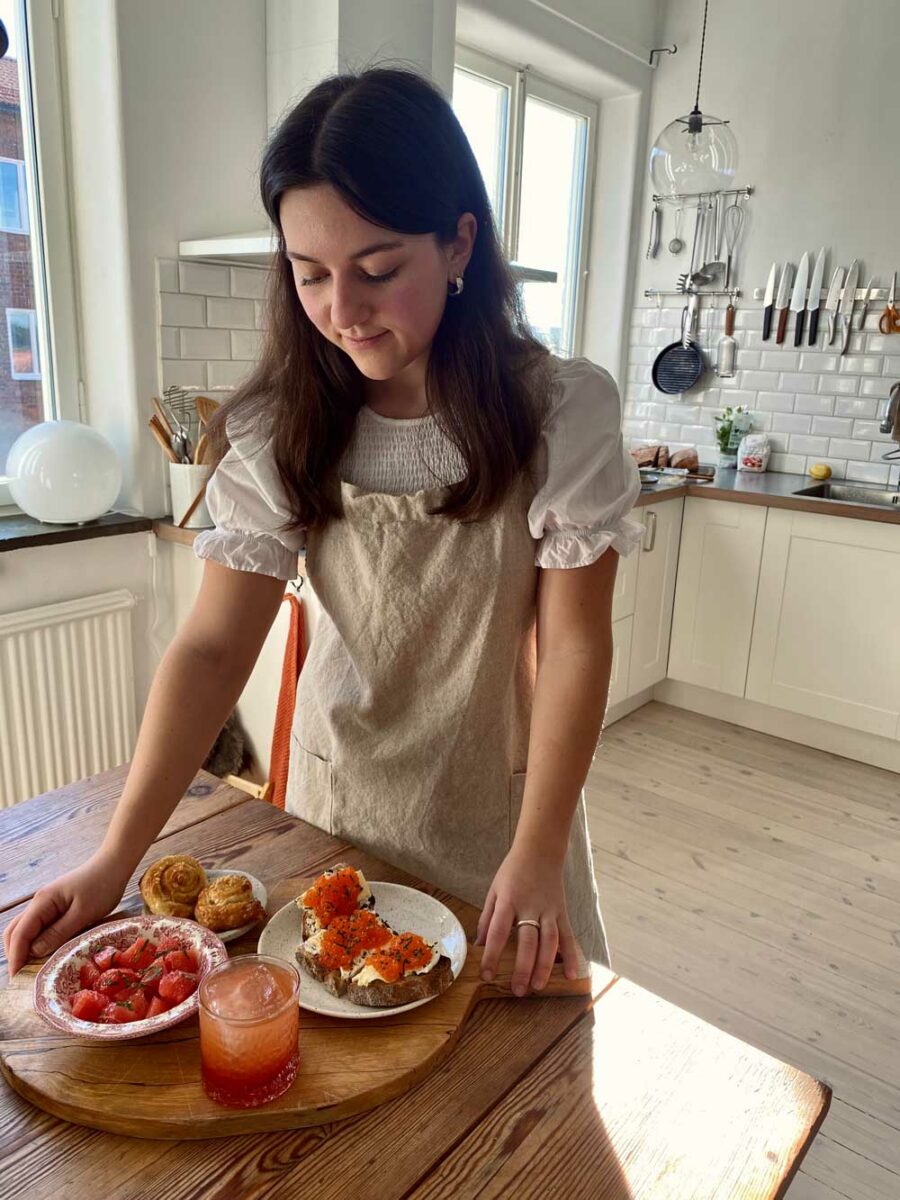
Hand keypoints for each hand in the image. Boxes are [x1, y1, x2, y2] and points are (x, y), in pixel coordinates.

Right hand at [3, 853, 130, 976]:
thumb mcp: (83, 913)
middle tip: (22, 979)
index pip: (19, 934)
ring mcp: (47, 905)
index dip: (15, 957)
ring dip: (24, 950)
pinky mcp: (57, 908)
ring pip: (26, 930)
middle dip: (15, 955)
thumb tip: (34, 952)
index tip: (16, 979)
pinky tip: (46, 955)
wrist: (115, 864)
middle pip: (15, 932)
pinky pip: (40, 927)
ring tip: (31, 971)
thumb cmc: (102, 886)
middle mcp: (39, 903)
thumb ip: (58, 932)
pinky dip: (37, 942)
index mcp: (42, 902)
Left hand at [475, 842, 580, 996]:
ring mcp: (548, 910)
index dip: (491, 955)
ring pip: (549, 942)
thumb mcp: (494, 890)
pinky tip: (571, 974)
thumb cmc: (513, 871)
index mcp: (508, 901)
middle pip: (527, 941)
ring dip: (545, 966)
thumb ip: (486, 918)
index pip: (497, 932)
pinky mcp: (562, 911)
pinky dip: (571, 956)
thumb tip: (478, 945)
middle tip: (518, 990)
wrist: (540, 850)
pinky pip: (568, 936)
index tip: (487, 975)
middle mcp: (529, 907)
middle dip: (522, 968)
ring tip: (538, 986)